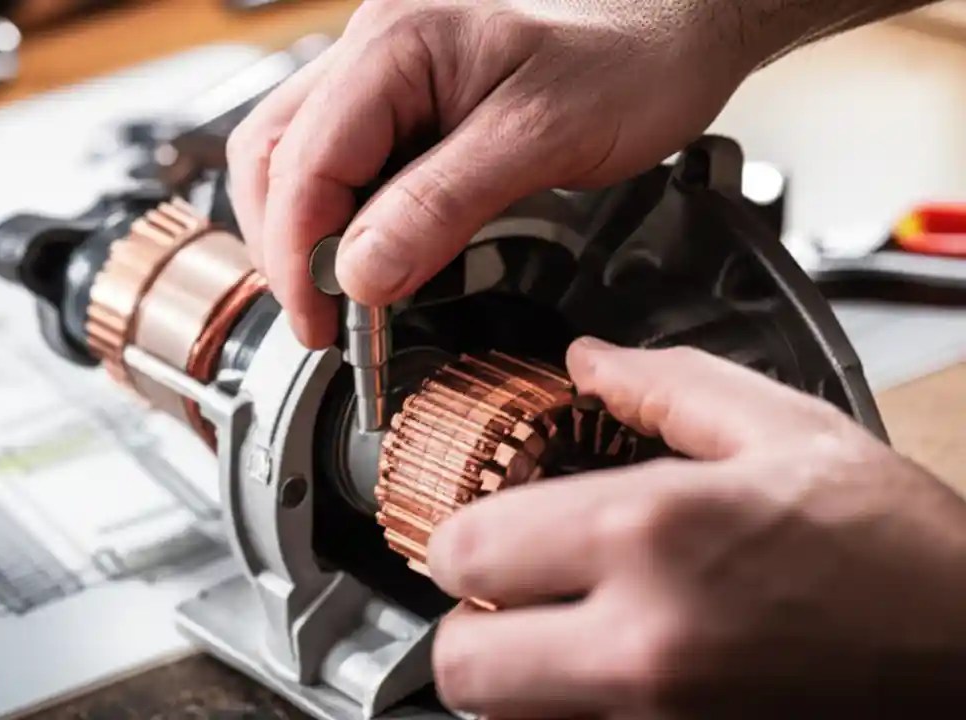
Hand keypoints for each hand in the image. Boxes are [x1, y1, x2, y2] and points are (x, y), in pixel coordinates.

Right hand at [226, 0, 754, 346]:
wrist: (680, 21)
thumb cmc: (632, 55)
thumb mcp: (540, 139)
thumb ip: (440, 205)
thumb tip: (361, 275)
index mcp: (395, 41)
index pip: (303, 161)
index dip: (300, 255)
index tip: (322, 323)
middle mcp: (374, 45)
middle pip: (276, 155)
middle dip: (290, 245)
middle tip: (327, 318)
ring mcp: (386, 68)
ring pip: (299, 156)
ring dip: (311, 231)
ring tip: (350, 294)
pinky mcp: (408, 96)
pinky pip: (349, 158)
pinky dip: (350, 214)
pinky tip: (381, 251)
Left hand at [428, 338, 965, 717]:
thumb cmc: (906, 560)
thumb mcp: (790, 434)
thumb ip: (668, 387)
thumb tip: (589, 362)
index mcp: (654, 534)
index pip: (462, 550)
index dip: (464, 536)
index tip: (490, 530)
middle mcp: (644, 644)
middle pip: (461, 663)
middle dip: (475, 624)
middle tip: (516, 597)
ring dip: (520, 680)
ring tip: (575, 638)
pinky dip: (577, 716)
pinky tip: (625, 680)